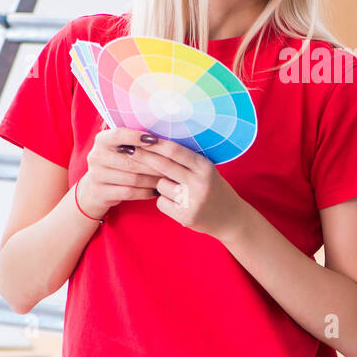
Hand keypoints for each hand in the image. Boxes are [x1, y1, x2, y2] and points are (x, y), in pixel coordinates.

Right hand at [77, 127, 165, 216]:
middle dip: (154, 164)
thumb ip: (135, 142)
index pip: (119, 134)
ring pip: (133, 178)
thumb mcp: (120, 149)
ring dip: (153, 180)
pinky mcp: (101, 192)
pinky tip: (156, 191)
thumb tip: (163, 139)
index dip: (137, 137)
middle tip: (171, 166)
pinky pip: (129, 192)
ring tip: (167, 179)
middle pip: (131, 160)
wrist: (96, 188)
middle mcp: (96, 156)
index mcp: (102, 140)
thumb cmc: (116, 163)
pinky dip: (145, 192)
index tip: (155, 140)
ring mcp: (96, 175)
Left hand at [116, 134, 249, 240]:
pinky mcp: (186, 216)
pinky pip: (161, 203)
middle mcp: (200, 182)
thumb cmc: (213, 189)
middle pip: (163, 165)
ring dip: (162, 186)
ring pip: (160, 185)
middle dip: (142, 156)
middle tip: (125, 150)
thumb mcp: (205, 171)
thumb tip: (153, 144)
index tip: (138, 137)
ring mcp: (193, 200)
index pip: (175, 151)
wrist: (230, 218)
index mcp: (205, 166)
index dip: (154, 144)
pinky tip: (180, 204)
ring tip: (180, 192)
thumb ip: (185, 161)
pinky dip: (165, 202)